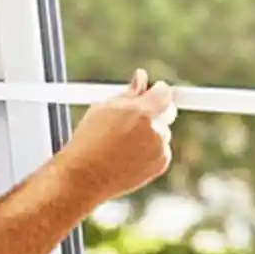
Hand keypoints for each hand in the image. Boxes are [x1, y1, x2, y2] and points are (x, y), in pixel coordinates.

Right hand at [58, 69, 176, 201]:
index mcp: (141, 112)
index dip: (158, 91)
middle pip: (170, 110)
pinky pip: (161, 149)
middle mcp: (155, 129)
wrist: (84, 176)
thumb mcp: (103, 109)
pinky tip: (128, 156)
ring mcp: (160, 148)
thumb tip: (141, 78)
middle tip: (140, 115)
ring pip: (163, 131)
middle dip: (158, 109)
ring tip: (123, 143)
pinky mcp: (161, 164)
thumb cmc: (88, 141)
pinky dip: (150, 150)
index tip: (152, 92)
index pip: (164, 92)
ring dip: (150, 132)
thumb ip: (128, 94)